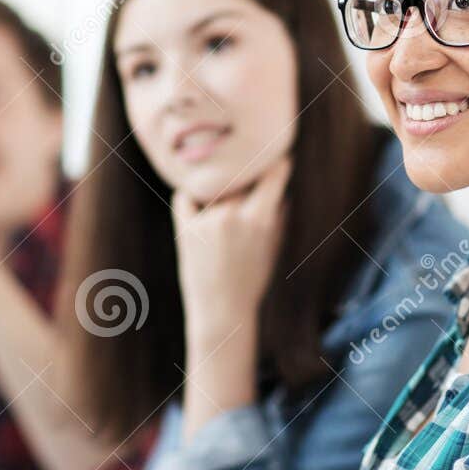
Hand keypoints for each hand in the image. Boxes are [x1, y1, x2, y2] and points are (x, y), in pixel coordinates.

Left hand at [172, 156, 290, 342]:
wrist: (221, 312)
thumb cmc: (253, 279)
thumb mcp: (275, 245)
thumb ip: (280, 210)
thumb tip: (284, 173)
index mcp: (259, 220)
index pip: (272, 174)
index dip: (277, 163)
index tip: (278, 157)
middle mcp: (231, 216)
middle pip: (241, 180)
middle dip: (246, 183)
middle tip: (247, 193)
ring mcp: (206, 221)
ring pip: (216, 188)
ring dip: (220, 192)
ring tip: (225, 218)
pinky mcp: (184, 229)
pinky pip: (185, 196)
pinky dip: (192, 198)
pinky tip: (200, 209)